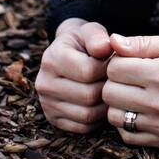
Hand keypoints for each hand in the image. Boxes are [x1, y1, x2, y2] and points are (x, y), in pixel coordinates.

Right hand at [35, 18, 111, 133]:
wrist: (69, 54)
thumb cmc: (84, 42)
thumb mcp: (90, 31)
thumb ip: (98, 36)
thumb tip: (106, 47)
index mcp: (52, 59)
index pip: (88, 71)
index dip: (108, 68)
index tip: (113, 63)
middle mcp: (44, 83)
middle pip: (89, 96)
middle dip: (107, 87)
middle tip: (114, 80)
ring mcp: (47, 104)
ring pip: (87, 115)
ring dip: (105, 105)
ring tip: (109, 90)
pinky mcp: (54, 120)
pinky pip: (84, 127)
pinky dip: (98, 119)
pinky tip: (101, 103)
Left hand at [102, 31, 158, 147]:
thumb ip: (145, 43)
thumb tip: (113, 41)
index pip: (114, 68)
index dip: (119, 60)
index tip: (131, 60)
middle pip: (109, 92)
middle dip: (116, 81)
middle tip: (132, 76)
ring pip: (114, 116)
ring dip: (120, 103)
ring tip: (136, 93)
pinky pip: (127, 135)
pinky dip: (128, 123)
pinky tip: (142, 110)